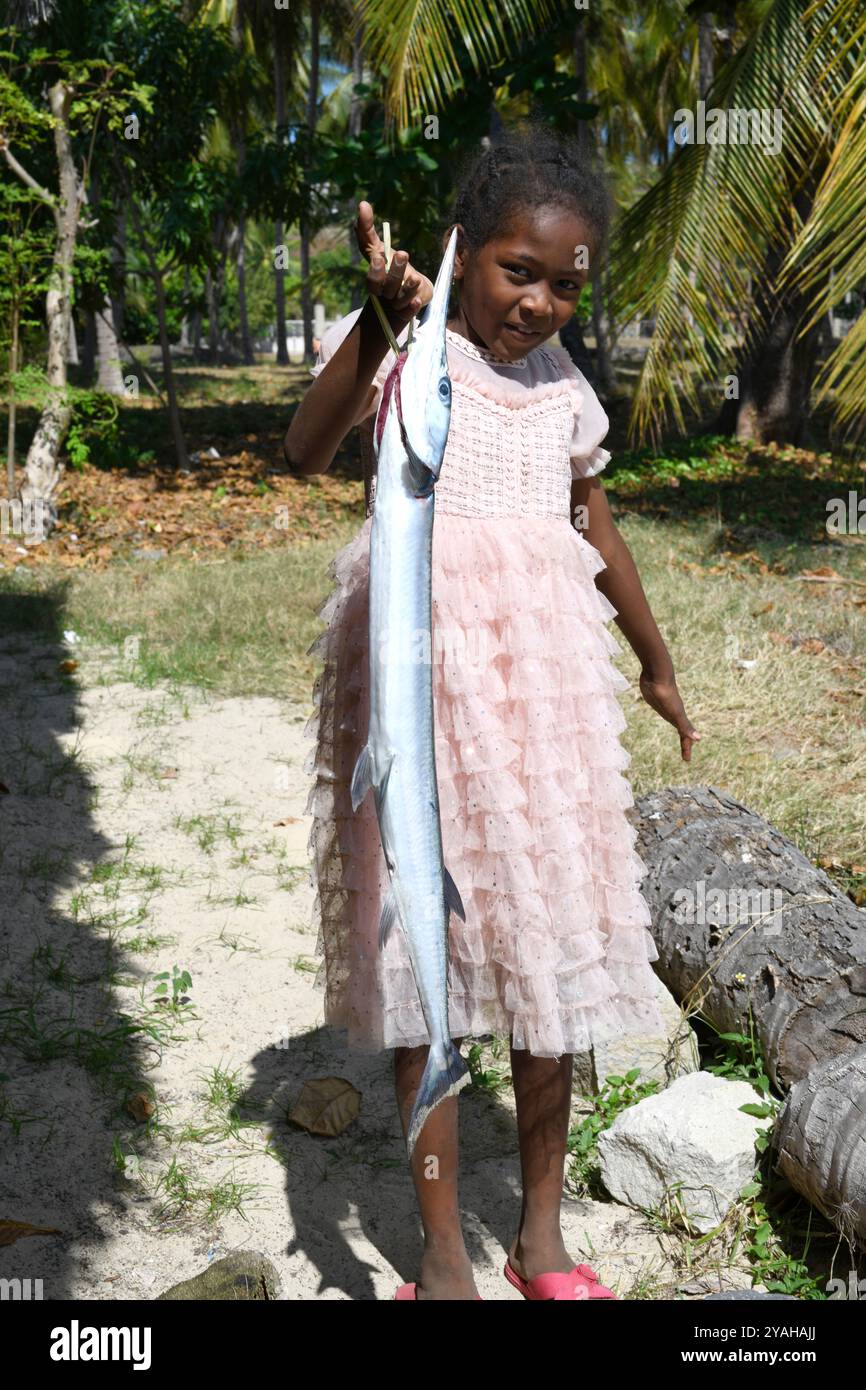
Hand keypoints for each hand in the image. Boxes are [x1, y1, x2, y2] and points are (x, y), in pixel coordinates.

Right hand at [355, 199, 433, 328]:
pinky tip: (417, 299)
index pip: (371, 277)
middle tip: (403, 253)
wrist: (410, 290)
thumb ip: (367, 230)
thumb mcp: (380, 248)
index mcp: (375, 280)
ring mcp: (396, 304)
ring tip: (416, 277)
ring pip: (400, 299)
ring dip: (407, 288)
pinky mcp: (408, 311)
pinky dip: (412, 307)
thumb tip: (362, 203)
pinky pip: (409, 313)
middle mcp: (384, 294)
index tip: (379, 255)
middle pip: (386, 287)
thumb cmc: (391, 266)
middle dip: (394, 272)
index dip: (375, 269)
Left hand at [639, 668, 701, 761]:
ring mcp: (666, 707)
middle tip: (685, 754)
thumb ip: (685, 726)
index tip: (686, 760)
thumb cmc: (666, 695)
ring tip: (679, 735)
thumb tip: (698, 739)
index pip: (685, 737)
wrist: (656, 676)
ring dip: (678, 729)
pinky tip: (664, 713)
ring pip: (674, 721)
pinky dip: (667, 716)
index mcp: (679, 718)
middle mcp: (674, 713)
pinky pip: (664, 711)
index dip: (686, 748)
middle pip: (682, 731)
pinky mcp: (657, 700)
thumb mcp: (675, 713)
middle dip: (685, 742)